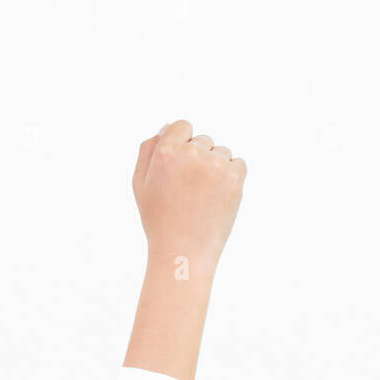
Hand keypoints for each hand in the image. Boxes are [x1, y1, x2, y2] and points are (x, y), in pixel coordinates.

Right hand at [132, 119, 245, 274]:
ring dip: (216, 169)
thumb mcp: (140, 184)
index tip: (181, 168)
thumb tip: (167, 126)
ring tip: (203, 198)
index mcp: (165, 152)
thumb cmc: (159, 220)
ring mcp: (215, 165)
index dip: (182, 145)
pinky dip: (232, 177)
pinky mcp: (235, 177)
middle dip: (199, 160)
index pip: (182, 126)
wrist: (183, 253)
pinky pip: (238, 164)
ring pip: (222, 153)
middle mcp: (191, 154)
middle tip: (190, 191)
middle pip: (203, 140)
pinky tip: (218, 198)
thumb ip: (148, 150)